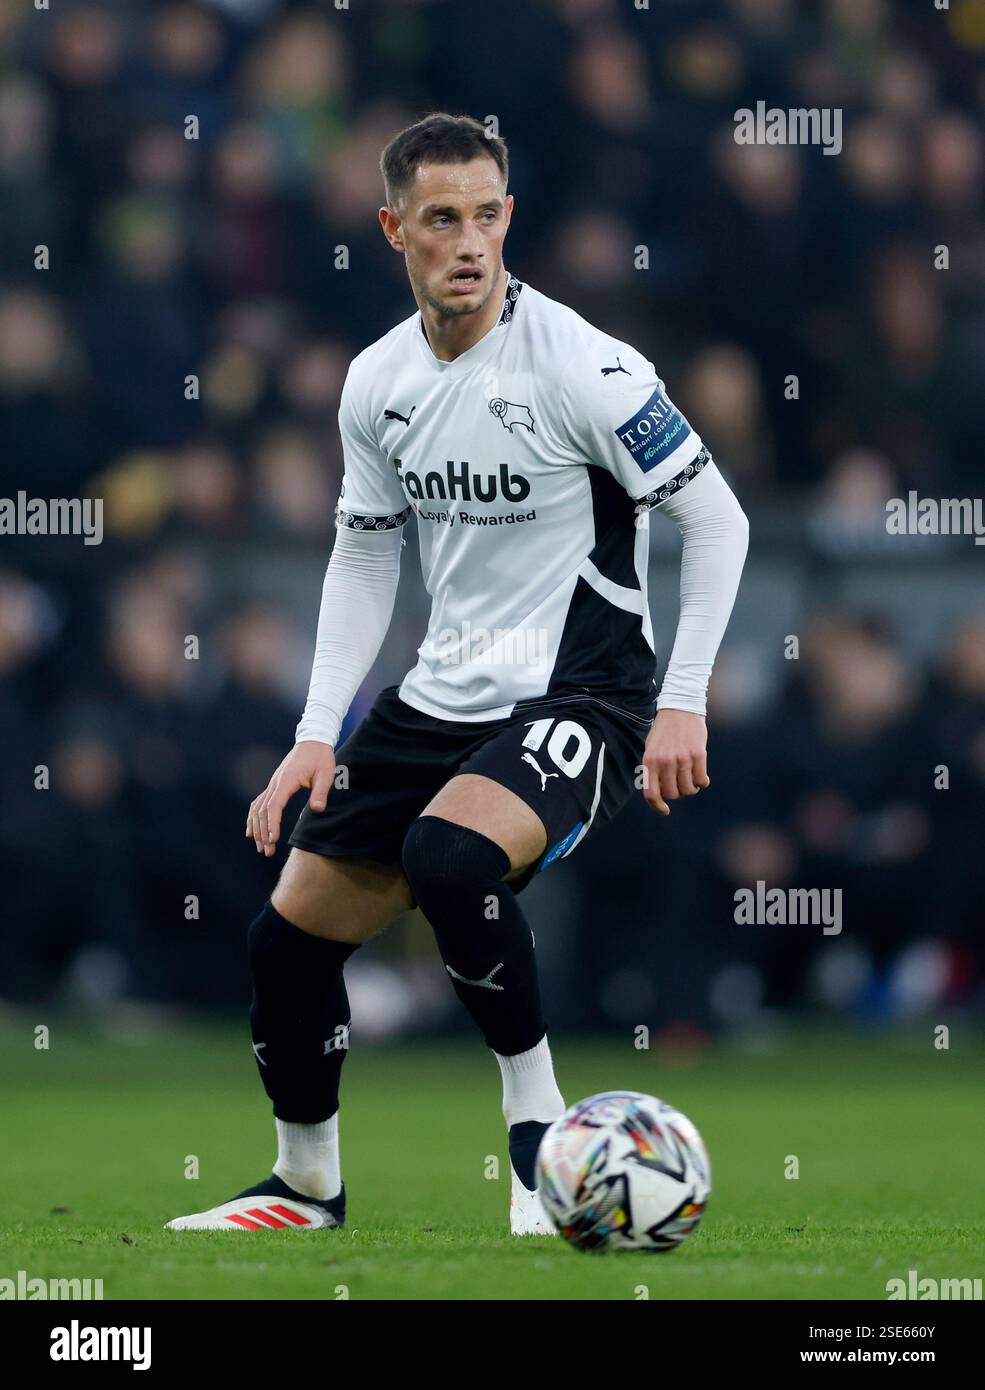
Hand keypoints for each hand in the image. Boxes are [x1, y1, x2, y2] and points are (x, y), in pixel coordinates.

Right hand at [246, 741, 335, 855]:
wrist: (312, 741)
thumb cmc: (321, 758)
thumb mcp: (326, 774)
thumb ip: (321, 792)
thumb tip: (318, 810)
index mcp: (286, 781)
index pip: (274, 806)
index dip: (272, 824)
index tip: (273, 839)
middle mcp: (275, 783)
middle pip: (262, 811)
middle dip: (263, 832)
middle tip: (267, 851)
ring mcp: (272, 784)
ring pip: (257, 808)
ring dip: (257, 828)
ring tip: (261, 847)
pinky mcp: (274, 785)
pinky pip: (258, 803)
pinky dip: (253, 818)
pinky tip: (252, 831)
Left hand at [640, 709, 708, 815]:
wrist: (680, 708)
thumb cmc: (664, 731)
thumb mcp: (651, 748)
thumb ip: (652, 770)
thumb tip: (659, 793)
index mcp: (650, 760)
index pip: (651, 793)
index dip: (657, 806)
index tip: (665, 810)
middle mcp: (665, 761)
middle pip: (672, 794)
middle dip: (677, 793)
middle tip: (679, 783)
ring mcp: (682, 758)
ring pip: (688, 789)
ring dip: (690, 788)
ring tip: (690, 779)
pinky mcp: (698, 755)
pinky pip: (702, 780)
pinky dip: (702, 782)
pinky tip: (701, 776)